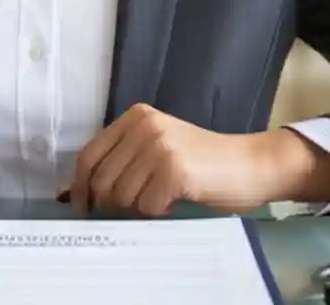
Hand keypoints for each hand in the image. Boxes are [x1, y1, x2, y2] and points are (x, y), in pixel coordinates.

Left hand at [67, 104, 329, 215]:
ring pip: (122, 197)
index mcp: (135, 116)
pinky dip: (158, 212)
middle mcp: (144, 125)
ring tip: (163, 198)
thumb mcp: (156, 148)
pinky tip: (176, 201)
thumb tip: (79, 192)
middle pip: (102, 180)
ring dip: (138, 208)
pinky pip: (145, 207)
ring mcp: (159, 146)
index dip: (80, 186)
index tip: (82, 206)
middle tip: (136, 207)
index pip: (88, 155)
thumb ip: (123, 159)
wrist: (250, 165)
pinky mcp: (174, 170)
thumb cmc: (202, 163)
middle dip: (112, 204)